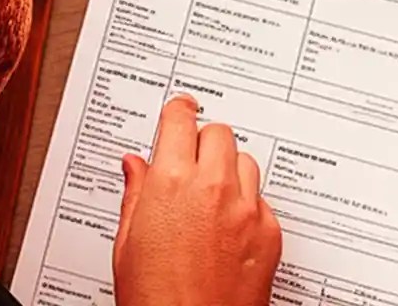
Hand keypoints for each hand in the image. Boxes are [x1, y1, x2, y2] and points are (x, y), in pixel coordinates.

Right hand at [113, 94, 281, 305]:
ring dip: (228, 169)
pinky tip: (227, 227)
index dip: (178, 112)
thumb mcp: (128, 243)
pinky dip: (247, 204)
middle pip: (218, 132)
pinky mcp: (269, 233)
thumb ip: (136, 194)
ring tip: (210, 195)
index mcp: (170, 183)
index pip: (180, 119)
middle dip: (202, 140)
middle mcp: (212, 189)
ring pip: (245, 161)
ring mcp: (246, 210)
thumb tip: (135, 166)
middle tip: (190, 158)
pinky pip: (262, 199)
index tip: (179, 111)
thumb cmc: (155, 300)